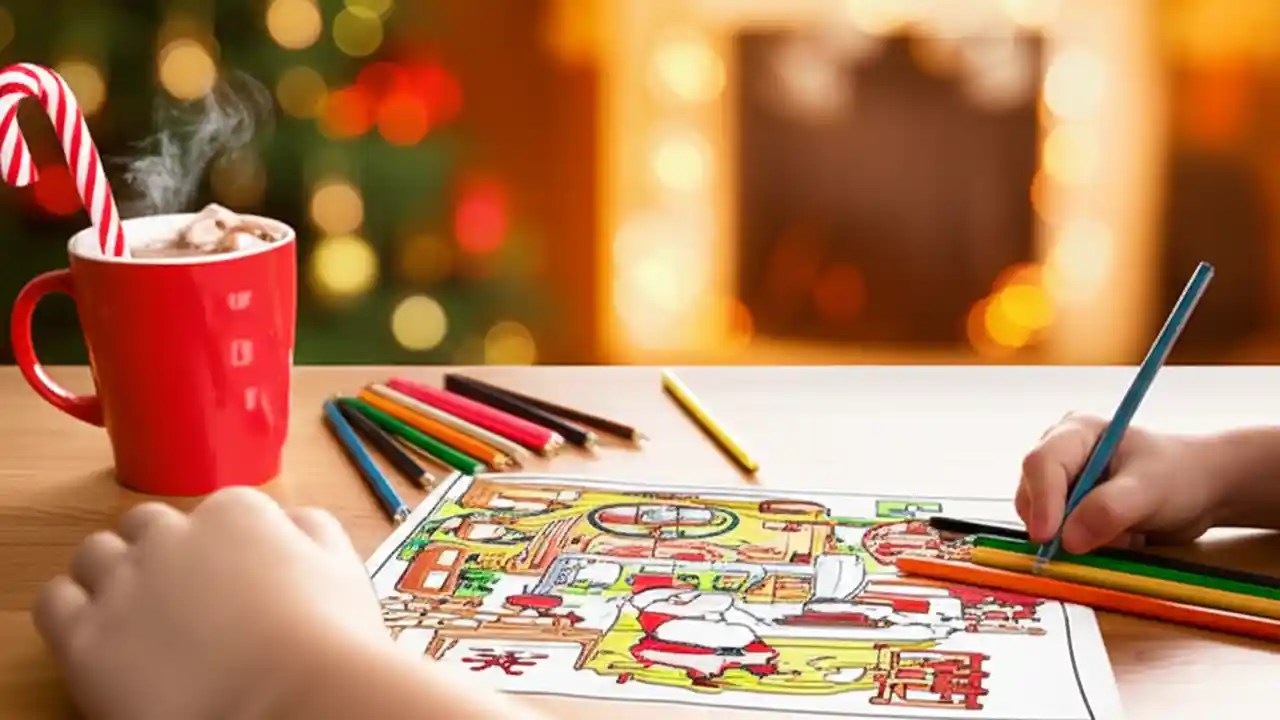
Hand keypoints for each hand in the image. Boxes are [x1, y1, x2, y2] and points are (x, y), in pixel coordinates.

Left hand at [33, 487, 385, 719]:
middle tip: (184, 598)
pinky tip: (101, 636)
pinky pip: (55, 601)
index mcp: (236, 513)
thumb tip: (290, 523)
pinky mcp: (85, 635)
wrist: (296, 703)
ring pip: (96, 554)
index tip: (233, 578)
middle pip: (149, 526)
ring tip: (138, 617)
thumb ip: (312, 530)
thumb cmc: (329, 643)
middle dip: (161, 552)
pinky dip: (72, 609)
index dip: (225, 547)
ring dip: (113, 575)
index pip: (216, 512)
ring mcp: (125, 583)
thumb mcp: (343, 568)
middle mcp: (173, 536)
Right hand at [1016, 413, 1230, 553]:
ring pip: (1039, 517)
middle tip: (1094, 543)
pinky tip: (1117, 537)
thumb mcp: (1150, 489)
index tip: (1048, 537)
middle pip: (1031, 491)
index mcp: (1075, 433)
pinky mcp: (1067, 508)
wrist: (1200, 490)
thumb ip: (1109, 509)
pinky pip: (1056, 533)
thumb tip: (1068, 540)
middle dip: (1057, 522)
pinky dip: (1082, 543)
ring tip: (1122, 535)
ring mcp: (1061, 482)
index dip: (1042, 500)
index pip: (1042, 464)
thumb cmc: (1180, 477)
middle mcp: (1059, 454)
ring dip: (1074, 536)